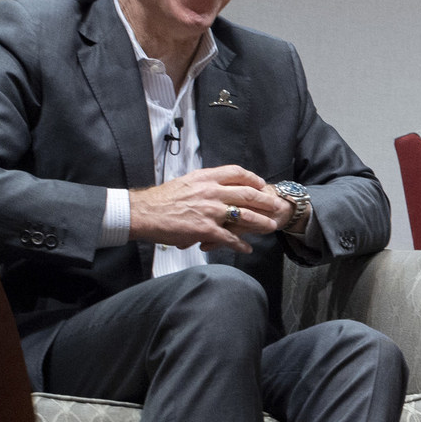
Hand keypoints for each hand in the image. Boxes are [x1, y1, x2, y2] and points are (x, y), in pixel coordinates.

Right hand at [128, 165, 287, 254]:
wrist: (144, 213)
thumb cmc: (161, 200)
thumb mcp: (185, 182)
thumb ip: (203, 183)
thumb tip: (215, 185)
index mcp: (205, 178)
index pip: (236, 172)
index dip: (251, 178)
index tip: (260, 183)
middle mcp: (210, 192)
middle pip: (246, 193)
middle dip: (265, 200)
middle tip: (276, 206)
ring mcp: (210, 211)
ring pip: (244, 216)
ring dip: (260, 222)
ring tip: (270, 227)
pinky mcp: (205, 229)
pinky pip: (229, 238)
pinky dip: (240, 244)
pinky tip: (246, 248)